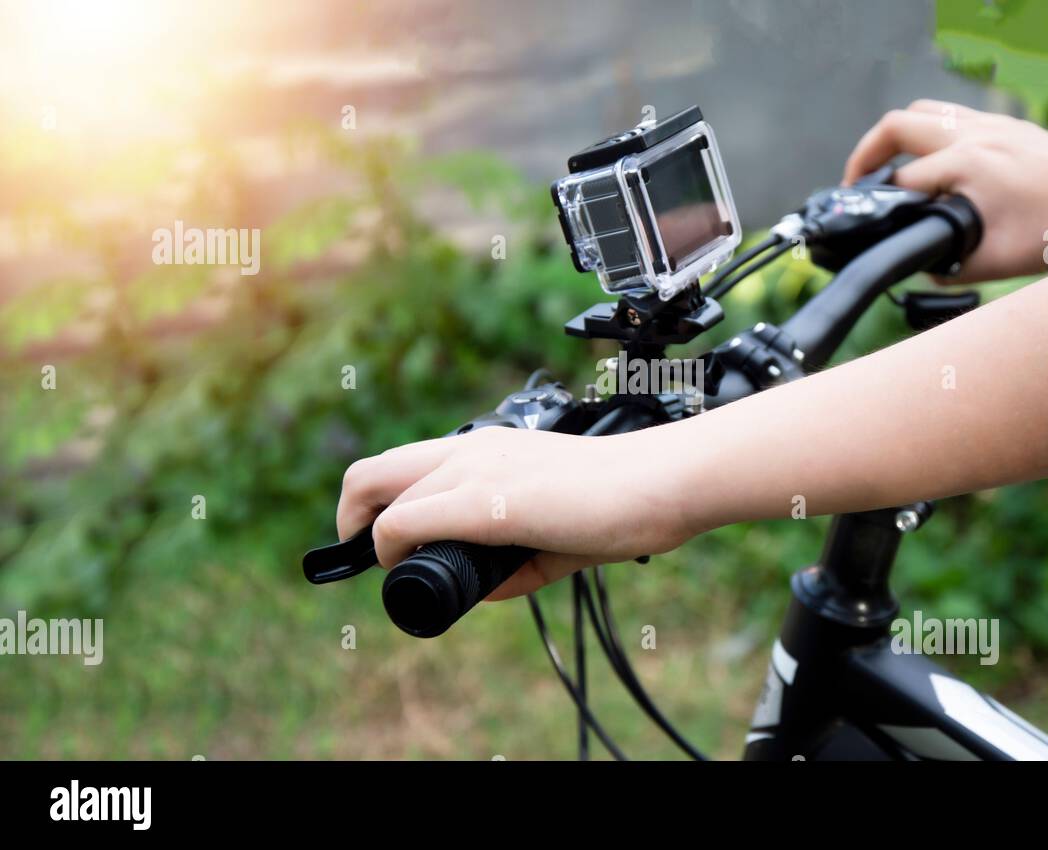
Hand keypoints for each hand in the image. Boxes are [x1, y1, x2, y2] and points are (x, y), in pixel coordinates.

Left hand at [334, 427, 692, 598]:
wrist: (658, 483)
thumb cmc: (619, 503)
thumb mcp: (554, 531)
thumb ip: (515, 559)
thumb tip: (481, 591)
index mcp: (487, 449)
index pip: (405, 466)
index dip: (379, 507)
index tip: (391, 545)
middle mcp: (470, 449)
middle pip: (370, 471)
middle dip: (351, 519)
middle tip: (368, 559)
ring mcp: (473, 470)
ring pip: (376, 491)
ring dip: (372, 539)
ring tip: (394, 571)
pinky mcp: (483, 501)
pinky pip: (405, 523)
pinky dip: (394, 552)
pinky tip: (411, 572)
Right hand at [843, 100, 1047, 282]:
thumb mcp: (995, 262)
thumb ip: (949, 266)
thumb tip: (922, 267)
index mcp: (966, 163)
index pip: (900, 180)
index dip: (877, 205)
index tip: (866, 225)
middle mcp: (974, 134)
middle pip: (897, 126)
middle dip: (866, 155)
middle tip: (856, 184)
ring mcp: (992, 125)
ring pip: (924, 112)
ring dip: (897, 138)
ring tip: (888, 169)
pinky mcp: (1008, 127)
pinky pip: (952, 116)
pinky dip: (929, 135)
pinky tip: (934, 165)